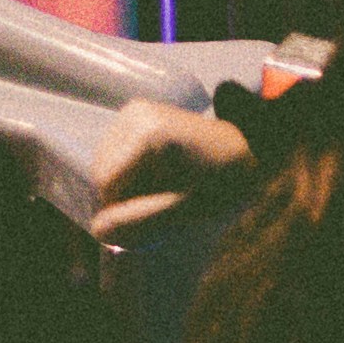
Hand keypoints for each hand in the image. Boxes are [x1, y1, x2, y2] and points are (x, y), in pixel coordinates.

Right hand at [89, 102, 250, 222]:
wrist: (246, 147)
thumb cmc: (224, 182)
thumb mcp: (188, 209)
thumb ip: (142, 220)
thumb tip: (97, 230)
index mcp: (149, 137)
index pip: (105, 183)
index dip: (122, 208)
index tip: (155, 215)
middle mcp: (135, 116)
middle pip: (102, 172)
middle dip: (125, 195)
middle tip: (161, 201)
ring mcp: (133, 111)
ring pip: (105, 163)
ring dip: (127, 183)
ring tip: (162, 186)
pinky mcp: (134, 113)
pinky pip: (114, 152)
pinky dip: (129, 169)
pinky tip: (156, 172)